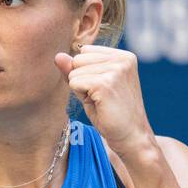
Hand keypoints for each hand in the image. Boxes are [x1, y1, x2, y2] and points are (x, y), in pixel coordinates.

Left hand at [54, 45, 159, 163]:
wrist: (130, 136)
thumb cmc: (111, 112)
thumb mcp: (91, 86)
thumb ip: (75, 69)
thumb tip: (57, 55)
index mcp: (123, 56)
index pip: (85, 51)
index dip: (86, 72)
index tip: (103, 88)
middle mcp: (122, 59)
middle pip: (78, 59)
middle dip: (82, 79)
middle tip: (101, 97)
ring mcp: (116, 69)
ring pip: (74, 72)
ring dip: (82, 90)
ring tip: (101, 101)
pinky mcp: (106, 83)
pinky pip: (74, 83)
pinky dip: (81, 96)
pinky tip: (98, 104)